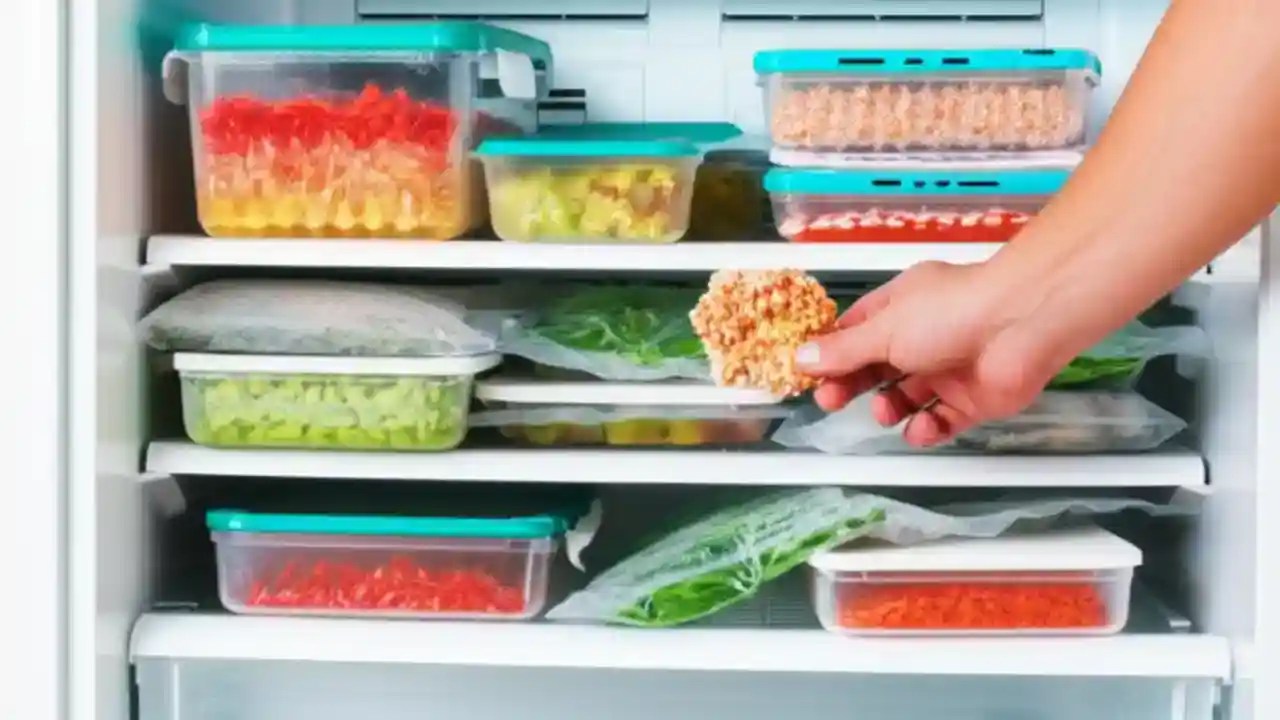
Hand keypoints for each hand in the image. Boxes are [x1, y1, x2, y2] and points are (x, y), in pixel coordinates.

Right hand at [795, 260, 1076, 447]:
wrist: (1021, 326)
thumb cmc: (947, 314)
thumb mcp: (883, 330)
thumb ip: (843, 351)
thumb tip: (801, 357)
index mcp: (900, 307)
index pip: (856, 331)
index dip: (832, 353)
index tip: (810, 374)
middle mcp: (923, 336)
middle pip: (877, 367)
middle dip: (853, 385)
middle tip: (831, 401)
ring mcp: (948, 369)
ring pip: (907, 396)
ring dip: (890, 408)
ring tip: (887, 412)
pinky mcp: (972, 400)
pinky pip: (941, 420)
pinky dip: (927, 428)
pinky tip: (920, 427)